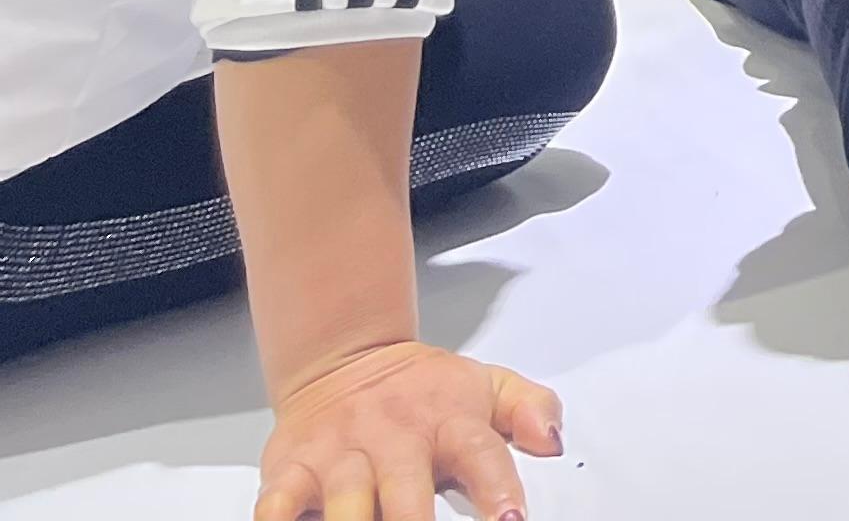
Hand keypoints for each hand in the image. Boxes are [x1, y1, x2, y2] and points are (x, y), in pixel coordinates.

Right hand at [256, 339, 560, 520]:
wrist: (348, 360)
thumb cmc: (424, 391)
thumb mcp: (487, 387)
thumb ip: (530, 408)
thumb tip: (555, 442)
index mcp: (448, 420)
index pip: (481, 452)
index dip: (497, 487)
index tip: (511, 520)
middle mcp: (394, 438)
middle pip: (407, 488)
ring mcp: (341, 455)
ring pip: (346, 500)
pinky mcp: (292, 470)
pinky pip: (278, 500)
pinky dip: (277, 519)